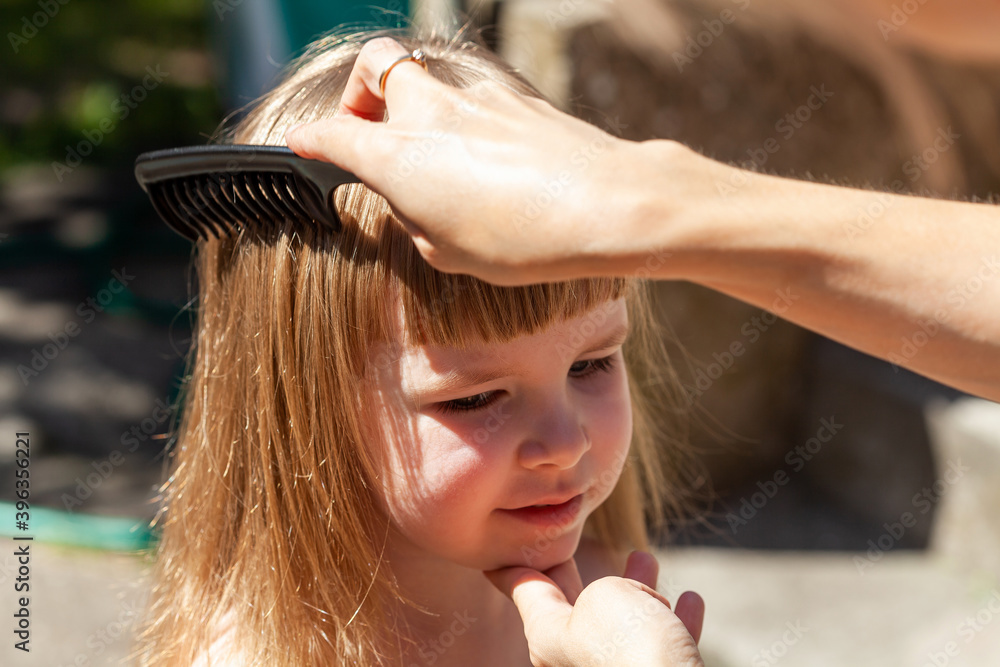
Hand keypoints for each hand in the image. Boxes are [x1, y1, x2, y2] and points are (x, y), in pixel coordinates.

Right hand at [284, 36, 649, 285]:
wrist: (604, 205)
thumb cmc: (523, 240)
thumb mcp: (449, 253)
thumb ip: (416, 221)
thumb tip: (416, 202)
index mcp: (398, 155)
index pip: (333, 134)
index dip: (310, 140)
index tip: (302, 144)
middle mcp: (430, 114)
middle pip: (376, 66)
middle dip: (362, 91)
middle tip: (371, 128)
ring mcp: (477, 100)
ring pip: (429, 79)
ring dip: (418, 107)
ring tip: (436, 157)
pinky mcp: (520, 101)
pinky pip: (477, 100)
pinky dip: (467, 122)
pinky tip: (489, 163)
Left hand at [484, 551, 704, 666]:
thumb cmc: (631, 646)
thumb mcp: (606, 595)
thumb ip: (610, 589)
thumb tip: (637, 603)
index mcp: (548, 637)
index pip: (527, 591)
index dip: (515, 567)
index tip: (497, 558)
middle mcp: (574, 659)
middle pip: (573, 607)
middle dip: (578, 574)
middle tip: (567, 550)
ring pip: (624, 623)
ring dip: (640, 588)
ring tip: (645, 557)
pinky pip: (663, 647)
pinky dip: (677, 620)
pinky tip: (691, 598)